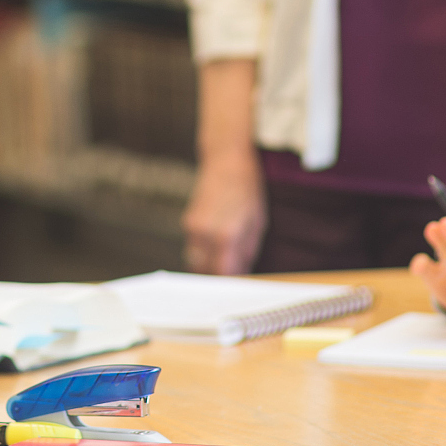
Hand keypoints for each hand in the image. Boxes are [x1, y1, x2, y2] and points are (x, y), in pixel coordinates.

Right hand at [182, 154, 265, 274]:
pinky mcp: (188, 222)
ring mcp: (193, 228)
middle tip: (232, 277)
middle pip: (204, 272)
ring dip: (208, 266)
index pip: (223, 273)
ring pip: (195, 261)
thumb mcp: (257, 222)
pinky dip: (203, 252)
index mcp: (225, 236)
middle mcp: (204, 234)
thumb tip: (241, 272)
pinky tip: (217, 246)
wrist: (226, 160)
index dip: (231, 282)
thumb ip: (246, 252)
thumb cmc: (247, 189)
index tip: (239, 285)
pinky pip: (193, 247)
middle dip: (217, 278)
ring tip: (225, 261)